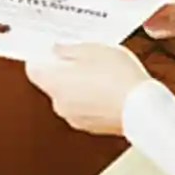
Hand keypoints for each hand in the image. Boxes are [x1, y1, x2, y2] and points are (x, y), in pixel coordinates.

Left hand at [25, 43, 151, 135]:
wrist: (141, 108)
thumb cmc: (117, 78)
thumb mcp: (92, 49)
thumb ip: (69, 49)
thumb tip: (58, 50)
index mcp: (54, 84)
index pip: (33, 68)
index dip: (42, 56)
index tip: (53, 48)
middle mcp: (60, 104)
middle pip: (53, 83)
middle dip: (65, 70)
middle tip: (85, 56)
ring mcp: (76, 119)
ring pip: (70, 96)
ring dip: (81, 85)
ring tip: (103, 72)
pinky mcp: (93, 127)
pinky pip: (86, 108)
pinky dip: (93, 99)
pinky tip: (110, 87)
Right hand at [116, 0, 174, 38]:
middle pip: (128, 3)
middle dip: (121, 8)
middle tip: (107, 14)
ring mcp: (160, 11)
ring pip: (139, 19)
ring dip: (141, 18)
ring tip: (138, 17)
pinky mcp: (169, 27)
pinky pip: (155, 31)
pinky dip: (157, 28)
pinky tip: (162, 22)